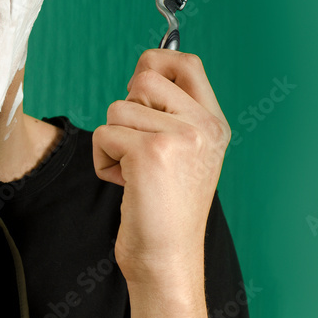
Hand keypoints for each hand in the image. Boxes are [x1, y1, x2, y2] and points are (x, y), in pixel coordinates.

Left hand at [92, 49, 229, 287]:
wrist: (167, 256)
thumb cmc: (165, 206)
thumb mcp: (184, 152)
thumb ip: (172, 112)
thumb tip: (144, 68)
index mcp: (214, 123)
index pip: (188, 63)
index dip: (157, 61)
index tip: (139, 86)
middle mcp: (203, 126)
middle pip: (146, 76)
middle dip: (128, 107)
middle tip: (137, 143)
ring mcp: (179, 137)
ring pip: (118, 106)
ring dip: (113, 139)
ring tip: (134, 171)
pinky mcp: (150, 152)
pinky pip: (104, 133)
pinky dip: (103, 160)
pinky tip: (125, 184)